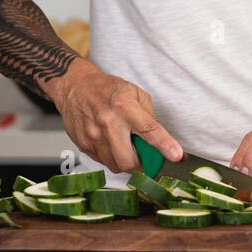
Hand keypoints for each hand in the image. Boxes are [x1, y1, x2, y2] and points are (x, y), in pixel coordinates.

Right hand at [44, 60, 181, 172]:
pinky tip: (111, 143)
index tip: (176, 156)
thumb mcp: (134, 93)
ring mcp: (93, 136)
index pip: (149, 129)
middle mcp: (108, 123)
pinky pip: (103, 162)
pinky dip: (112, 158)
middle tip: (143, 155)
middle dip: (141, 164)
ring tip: (125, 145)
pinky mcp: (83, 145)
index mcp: (124, 106)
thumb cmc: (106, 88)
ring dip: (126, 161)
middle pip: (128, 160)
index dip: (164, 145)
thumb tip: (162, 139)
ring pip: (115, 165)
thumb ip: (149, 116)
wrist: (75, 86)